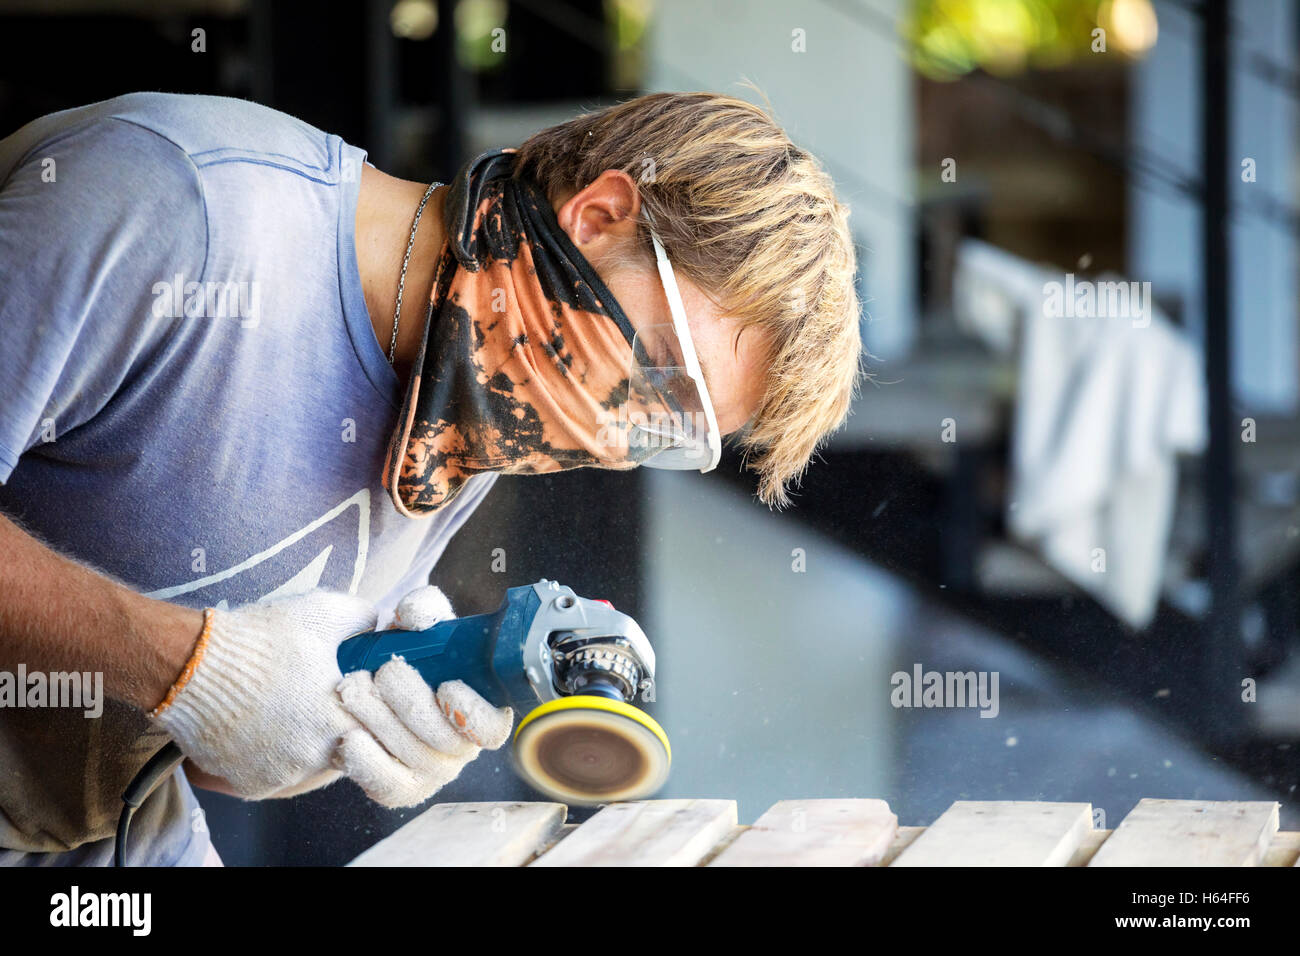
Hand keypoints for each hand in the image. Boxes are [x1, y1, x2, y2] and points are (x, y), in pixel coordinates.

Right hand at [149, 589, 377, 800]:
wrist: (190, 665)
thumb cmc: (262, 639)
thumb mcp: (324, 612)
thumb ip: (361, 618)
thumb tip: (375, 625)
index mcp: (341, 723)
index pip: (373, 726)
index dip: (362, 707)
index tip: (347, 691)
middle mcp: (315, 760)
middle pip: (340, 747)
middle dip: (331, 724)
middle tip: (313, 698)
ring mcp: (281, 777)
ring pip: (306, 763)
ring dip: (300, 742)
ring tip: (283, 710)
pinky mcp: (250, 786)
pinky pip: (271, 774)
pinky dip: (268, 756)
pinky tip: (260, 727)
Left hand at [332, 585, 513, 806]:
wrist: (366, 686)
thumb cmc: (407, 655)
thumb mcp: (419, 624)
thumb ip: (424, 608)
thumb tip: (416, 618)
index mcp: (480, 709)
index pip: (492, 728)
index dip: (472, 712)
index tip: (445, 685)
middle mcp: (462, 747)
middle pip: (444, 740)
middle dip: (410, 702)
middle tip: (384, 672)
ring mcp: (432, 772)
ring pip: (412, 757)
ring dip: (378, 719)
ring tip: (353, 689)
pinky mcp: (400, 789)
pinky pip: (387, 786)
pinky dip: (366, 762)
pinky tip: (349, 737)